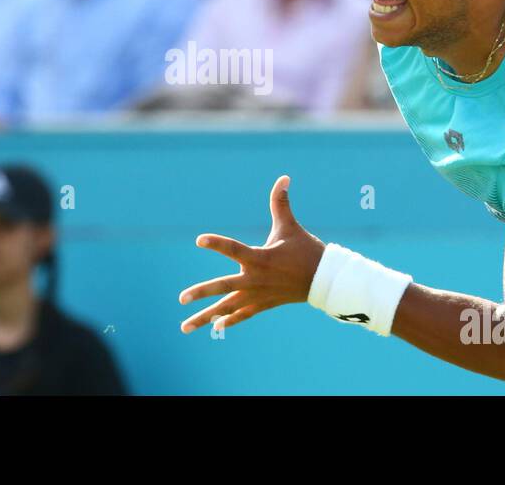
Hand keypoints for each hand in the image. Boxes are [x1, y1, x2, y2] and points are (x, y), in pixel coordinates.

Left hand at [179, 175, 325, 333]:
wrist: (323, 280)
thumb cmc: (304, 250)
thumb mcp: (290, 227)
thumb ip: (281, 203)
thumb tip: (283, 177)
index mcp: (259, 258)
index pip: (233, 249)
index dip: (217, 244)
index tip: (199, 240)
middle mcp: (255, 279)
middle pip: (224, 287)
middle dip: (202, 293)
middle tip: (181, 298)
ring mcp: (257, 295)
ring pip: (227, 308)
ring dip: (205, 318)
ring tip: (184, 327)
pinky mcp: (262, 305)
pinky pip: (241, 315)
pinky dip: (227, 322)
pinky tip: (212, 328)